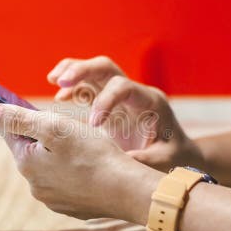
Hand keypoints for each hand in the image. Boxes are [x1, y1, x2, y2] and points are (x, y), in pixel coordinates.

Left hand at [0, 104, 159, 223]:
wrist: (126, 190)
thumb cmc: (92, 153)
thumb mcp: (54, 127)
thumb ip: (18, 118)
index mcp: (26, 164)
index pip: (12, 132)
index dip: (23, 116)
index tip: (39, 111)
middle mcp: (34, 186)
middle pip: (32, 149)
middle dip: (46, 136)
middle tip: (72, 131)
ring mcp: (53, 200)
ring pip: (50, 166)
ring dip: (61, 155)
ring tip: (86, 149)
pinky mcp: (72, 207)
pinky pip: (67, 182)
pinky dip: (75, 172)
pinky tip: (92, 168)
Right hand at [47, 56, 203, 169]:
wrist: (177, 153)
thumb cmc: (173, 157)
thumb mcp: (165, 161)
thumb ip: (145, 160)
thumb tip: (121, 163)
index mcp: (149, 101)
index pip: (124, 87)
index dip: (105, 100)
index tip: (93, 124)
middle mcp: (134, 92)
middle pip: (106, 67)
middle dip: (82, 70)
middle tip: (60, 81)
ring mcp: (120, 95)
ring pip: (94, 71)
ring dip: (73, 71)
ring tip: (53, 79)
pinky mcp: (109, 103)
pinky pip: (89, 87)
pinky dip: (73, 88)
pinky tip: (58, 98)